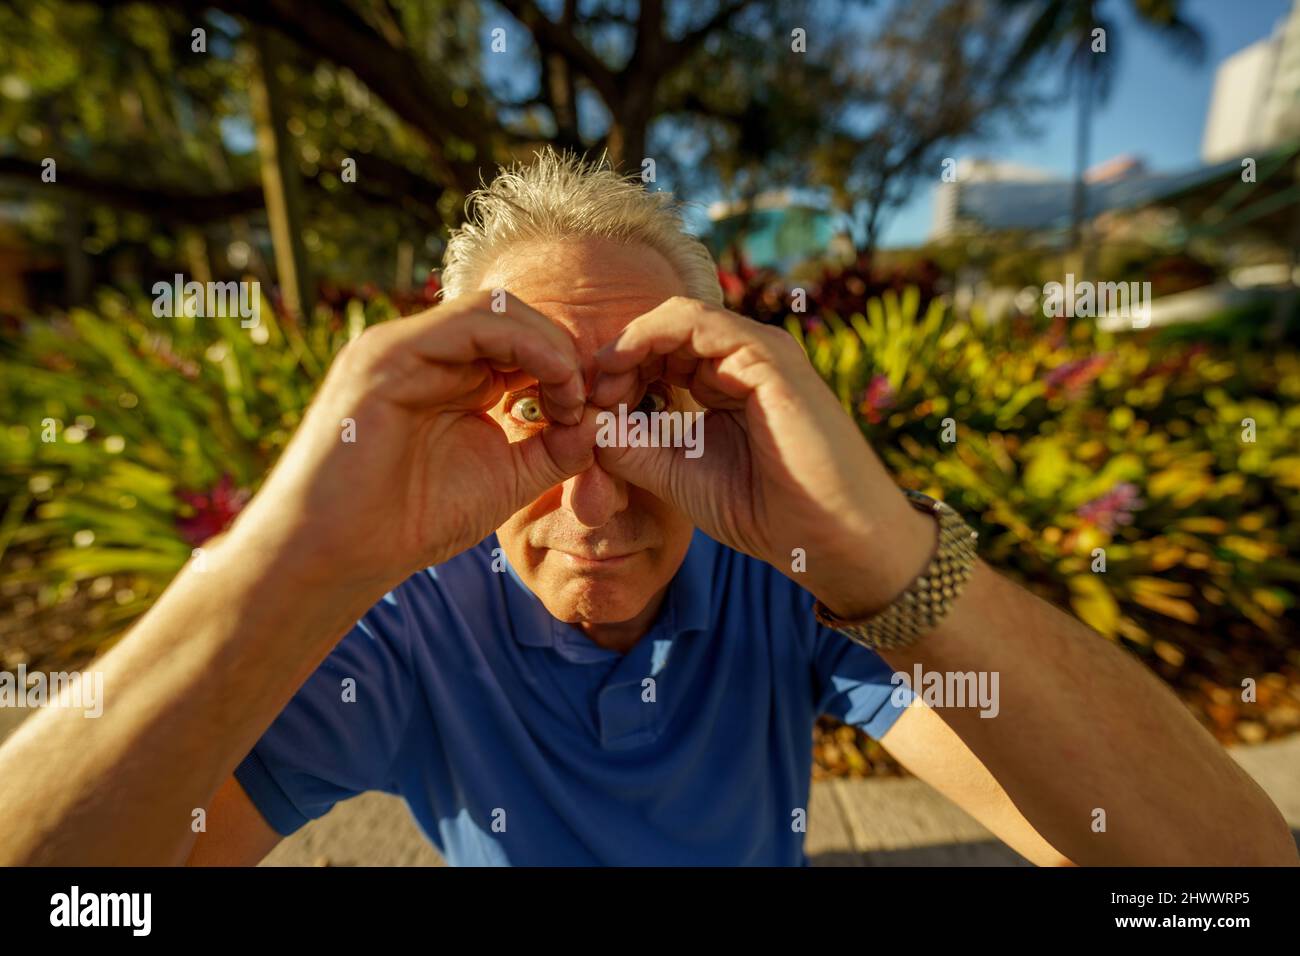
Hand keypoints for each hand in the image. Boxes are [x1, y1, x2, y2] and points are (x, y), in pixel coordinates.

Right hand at [224, 290, 598, 591]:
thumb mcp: (505, 480)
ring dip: (551, 345)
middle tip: (595, 398)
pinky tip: (554, 383)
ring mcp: (403, 347)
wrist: (338, 555)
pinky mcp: (387, 355)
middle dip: (566, 350)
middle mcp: (425, 351)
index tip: (600, 409)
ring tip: (573, 394)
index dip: (570, 365)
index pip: (523, 339)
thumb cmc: (410, 522)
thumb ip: (554, 448)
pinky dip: (527, 344)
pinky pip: (471, 323)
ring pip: (497, 308)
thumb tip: (602, 420)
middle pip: (515, 316)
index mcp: (451, 374)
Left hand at [589, 296, 934, 616]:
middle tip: (580, 396)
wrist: (828, 536)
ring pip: (673, 318)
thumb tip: (582, 423)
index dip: (611, 374)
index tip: (578, 409)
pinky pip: (696, 322)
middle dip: (613, 359)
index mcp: (722, 381)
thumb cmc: (763, 510)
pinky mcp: (766, 355)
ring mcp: (756, 351)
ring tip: (600, 388)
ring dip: (626, 347)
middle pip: (659, 331)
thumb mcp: (676, 474)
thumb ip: (629, 446)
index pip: (655, 353)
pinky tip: (621, 369)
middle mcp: (739, 358)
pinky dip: (649, 337)